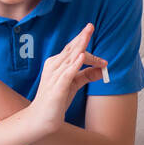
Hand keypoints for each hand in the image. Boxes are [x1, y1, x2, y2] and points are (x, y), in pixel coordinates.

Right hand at [29, 23, 107, 137]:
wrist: (41, 118)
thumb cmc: (55, 101)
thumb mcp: (74, 85)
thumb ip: (86, 76)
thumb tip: (102, 69)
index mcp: (56, 64)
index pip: (72, 50)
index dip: (83, 42)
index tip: (95, 41)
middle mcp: (53, 67)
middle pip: (70, 49)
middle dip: (81, 37)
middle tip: (90, 26)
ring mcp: (54, 76)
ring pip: (69, 58)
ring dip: (80, 47)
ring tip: (87, 35)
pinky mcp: (57, 88)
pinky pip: (67, 74)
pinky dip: (75, 64)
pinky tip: (82, 57)